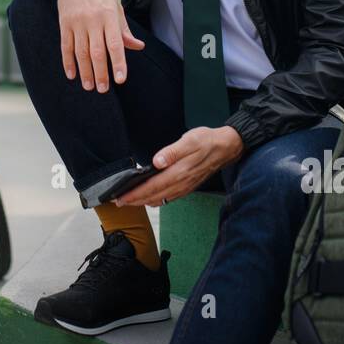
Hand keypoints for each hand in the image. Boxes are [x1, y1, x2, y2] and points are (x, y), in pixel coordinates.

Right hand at [48, 0, 144, 92]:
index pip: (115, 44)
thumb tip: (138, 47)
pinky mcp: (64, 23)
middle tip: (103, 90)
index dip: (118, 63)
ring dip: (85, 72)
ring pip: (81, 52)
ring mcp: (76, 22)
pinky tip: (72, 74)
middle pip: (97, 52)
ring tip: (89, 86)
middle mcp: (92, 20)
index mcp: (109, 16)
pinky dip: (68, 62)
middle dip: (100, 73)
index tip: (121, 80)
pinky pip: (66, 46)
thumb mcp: (116, 6)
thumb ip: (124, 29)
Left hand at [114, 126, 243, 206]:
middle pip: (153, 197)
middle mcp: (181, 183)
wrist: (225, 148)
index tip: (120, 198)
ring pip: (161, 199)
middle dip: (135, 201)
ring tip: (130, 201)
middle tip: (118, 203)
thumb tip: (157, 161)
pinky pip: (169, 198)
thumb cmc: (206, 141)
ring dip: (144, 201)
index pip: (152, 187)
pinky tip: (151, 198)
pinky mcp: (188, 187)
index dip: (135, 194)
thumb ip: (172, 152)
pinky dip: (157, 200)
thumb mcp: (189, 140)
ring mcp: (185, 187)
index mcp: (179, 172)